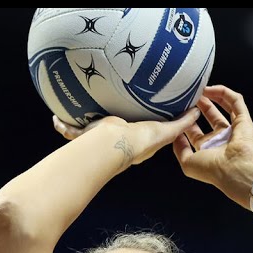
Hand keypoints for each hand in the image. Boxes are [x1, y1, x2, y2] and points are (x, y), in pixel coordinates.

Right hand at [53, 108, 200, 167]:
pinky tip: (56, 118)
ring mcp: (97, 138)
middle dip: (104, 121)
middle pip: (109, 128)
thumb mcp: (165, 130)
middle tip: (103, 107)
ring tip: (76, 109)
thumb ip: (181, 122)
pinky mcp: (85, 135)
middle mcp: (114, 139)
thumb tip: (196, 111)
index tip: (134, 112)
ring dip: (81, 123)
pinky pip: (70, 131)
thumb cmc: (139, 142)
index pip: (134, 130)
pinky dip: (62, 125)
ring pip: (87, 130)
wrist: (115, 145)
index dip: (135, 122)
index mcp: (133, 139)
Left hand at [172, 85, 252, 208]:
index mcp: (209, 149)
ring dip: (213, 97)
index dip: (187, 121)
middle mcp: (222, 139)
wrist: (234, 169)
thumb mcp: (187, 162)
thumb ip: (180, 149)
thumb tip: (176, 137)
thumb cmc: (212, 169)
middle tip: (190, 96)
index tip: (178, 111)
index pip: (196, 132)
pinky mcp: (244, 120)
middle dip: (200, 106)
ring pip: (224, 107)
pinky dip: (225, 93)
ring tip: (200, 89)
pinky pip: (236, 102)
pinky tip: (212, 88)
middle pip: (211, 117)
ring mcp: (234, 129)